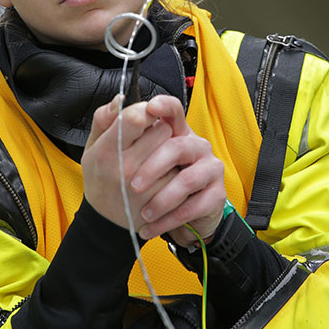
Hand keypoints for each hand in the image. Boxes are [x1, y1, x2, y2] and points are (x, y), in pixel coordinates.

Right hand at [82, 95, 175, 228]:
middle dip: (160, 129)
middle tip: (150, 139)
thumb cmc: (100, 178)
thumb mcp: (92, 147)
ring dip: (169, 149)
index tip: (147, 115)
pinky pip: (179, 172)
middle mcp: (124, 169)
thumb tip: (121, 99)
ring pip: (174, 150)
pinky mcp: (160, 200)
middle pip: (162, 131)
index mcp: (105, 152)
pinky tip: (162, 175)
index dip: (146, 111)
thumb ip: (104, 119)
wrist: (106, 222)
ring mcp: (144, 187)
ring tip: (156, 157)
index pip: (136, 118)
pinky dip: (174, 170)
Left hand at [128, 95, 226, 246]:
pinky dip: (170, 219)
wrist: (167, 219)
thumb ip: (113, 127)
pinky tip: (151, 227)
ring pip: (187, 180)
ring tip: (142, 215)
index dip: (164, 107)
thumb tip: (117, 102)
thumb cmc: (145, 183)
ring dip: (161, 200)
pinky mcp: (216, 194)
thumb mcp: (121, 156)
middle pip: (177, 146)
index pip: (173, 110)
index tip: (150, 109)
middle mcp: (195, 145)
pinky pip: (194, 206)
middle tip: (132, 186)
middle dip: (152, 168)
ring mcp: (209, 168)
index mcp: (174, 132)